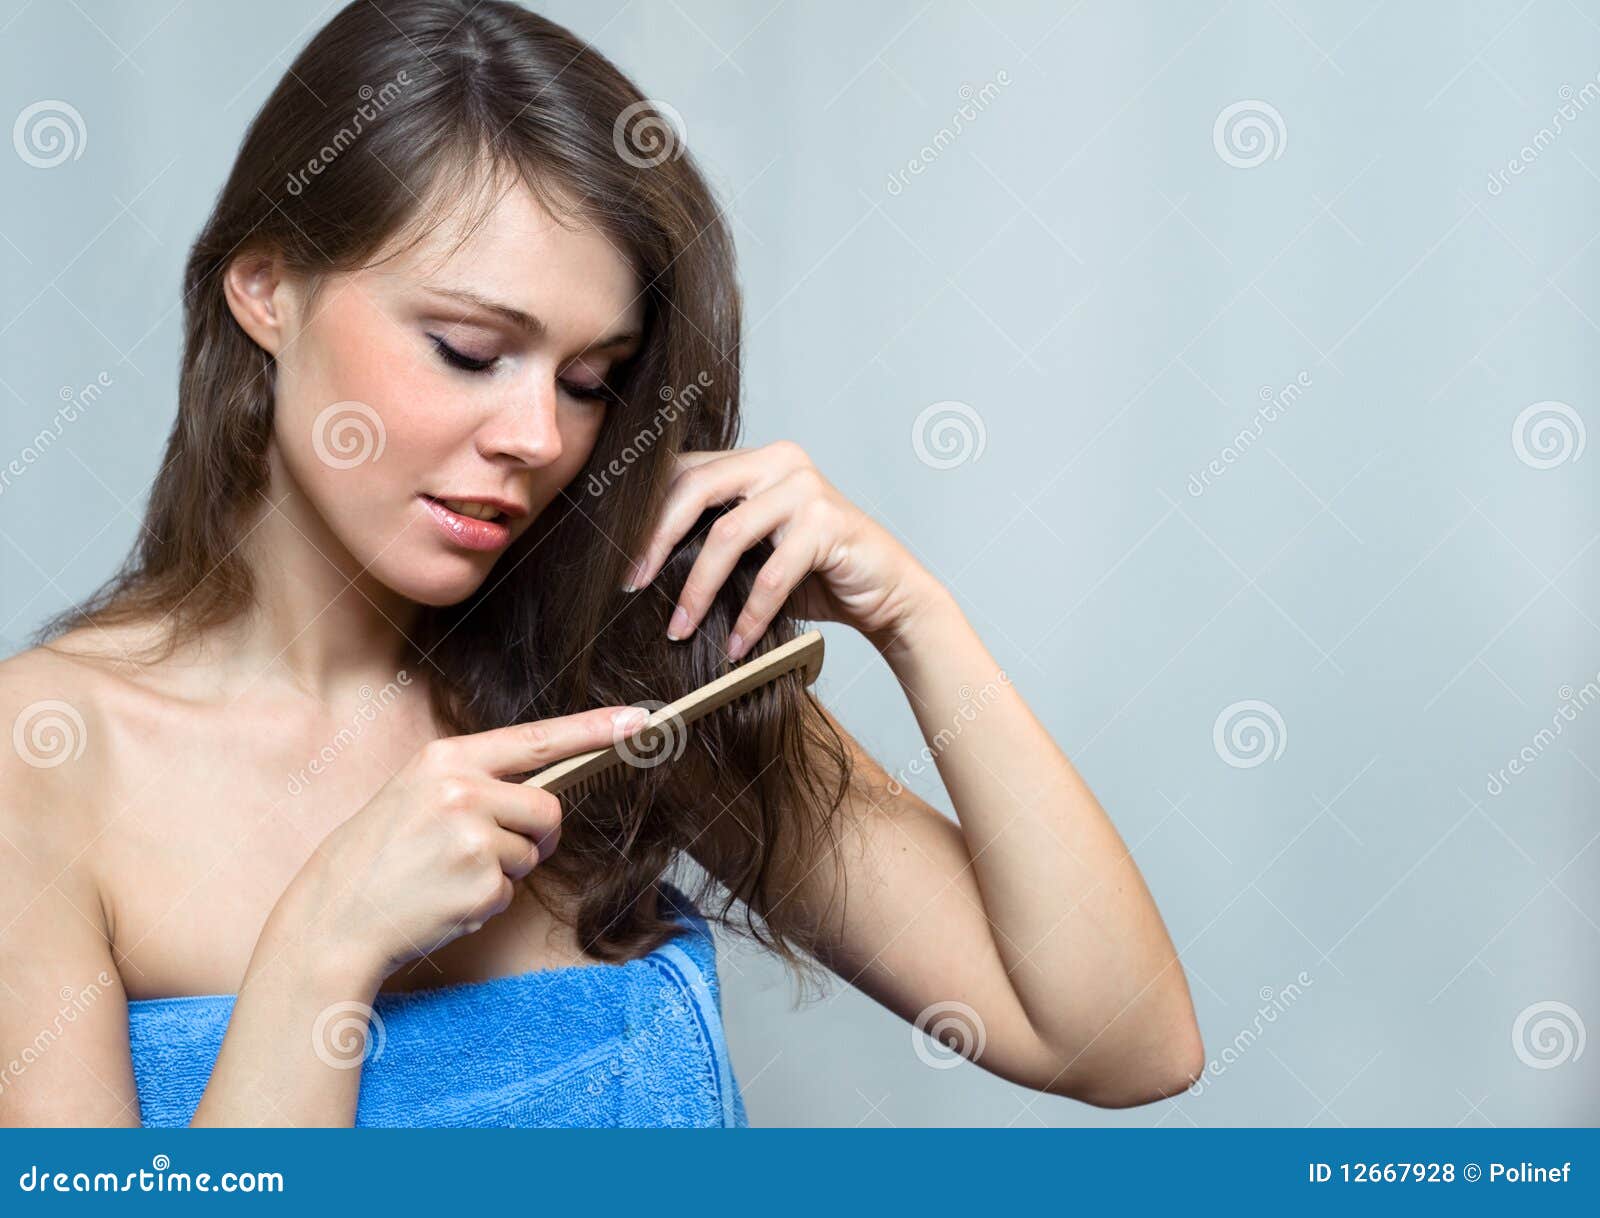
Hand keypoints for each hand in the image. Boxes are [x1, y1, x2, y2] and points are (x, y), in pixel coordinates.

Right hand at [275, 705, 651, 983]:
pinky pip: (512, 892)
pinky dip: (486, 902)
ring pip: (532, 852)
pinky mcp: (481, 885)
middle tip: (484, 850)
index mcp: (445, 759)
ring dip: (503, 871)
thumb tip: (543, 794)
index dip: (594, 729)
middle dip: (535, 833)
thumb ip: (474, 783)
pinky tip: (442, 900)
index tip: (641, 719)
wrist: (332, 917)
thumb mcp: (415, 795)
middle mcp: (463, 791)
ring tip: (445, 875)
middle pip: (548, 806)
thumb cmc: (377, 857)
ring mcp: (473, 838)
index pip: (536, 739)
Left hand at [624, 440, 940, 658]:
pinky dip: (749, 615)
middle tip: (631, 586)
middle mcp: (779, 460)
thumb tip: (635, 561)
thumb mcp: (753, 549)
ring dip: (697, 589)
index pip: (682, 471)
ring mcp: (806, 488)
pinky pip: (773, 574)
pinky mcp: (828, 524)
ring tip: (679, 630)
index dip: (643, 513)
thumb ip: (709, 536)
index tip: (616, 559)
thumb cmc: (813, 574)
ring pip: (728, 534)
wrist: (886, 592)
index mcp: (753, 459)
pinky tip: (735, 646)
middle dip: (655, 541)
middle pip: (695, 489)